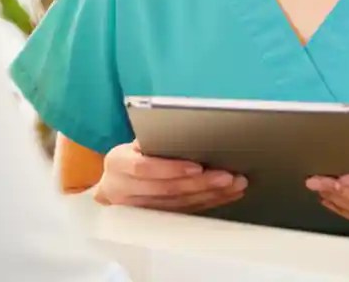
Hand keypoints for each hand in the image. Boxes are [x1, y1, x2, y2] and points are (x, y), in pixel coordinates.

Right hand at [95, 141, 246, 211]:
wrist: (114, 184)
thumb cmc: (129, 156)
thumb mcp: (134, 143)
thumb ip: (154, 140)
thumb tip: (186, 131)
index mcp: (117, 164)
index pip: (144, 168)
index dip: (171, 169)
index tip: (197, 167)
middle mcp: (124, 190)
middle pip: (166, 190)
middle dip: (200, 184)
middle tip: (227, 176)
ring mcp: (140, 209)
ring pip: (179, 204)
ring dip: (210, 195)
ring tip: (234, 184)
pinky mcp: (156, 219)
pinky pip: (185, 212)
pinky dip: (208, 203)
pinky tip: (226, 194)